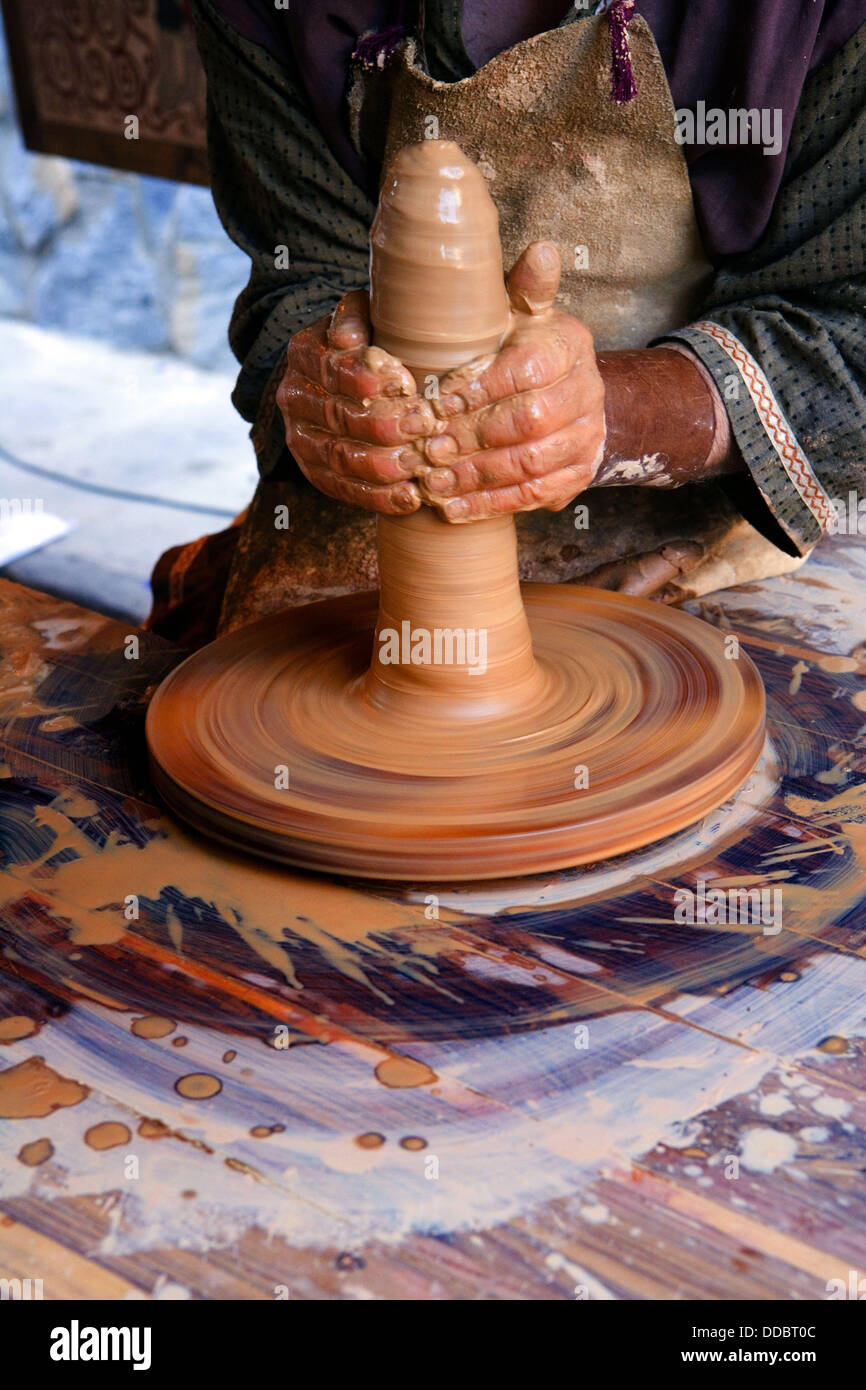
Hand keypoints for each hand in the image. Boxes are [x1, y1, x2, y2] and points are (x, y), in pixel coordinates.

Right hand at [276, 290, 434, 513]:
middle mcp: (295, 396)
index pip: (333, 368)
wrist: (346, 376)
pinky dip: (377, 498)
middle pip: (338, 416)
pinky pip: (343, 489)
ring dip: (384, 466)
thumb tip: (348, 337)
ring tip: (420, 464)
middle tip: (425, 426)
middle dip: (385, 425)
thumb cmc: (373, 339)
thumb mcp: (366, 313)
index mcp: (305, 352)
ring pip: (339, 457)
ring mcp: (301, 438)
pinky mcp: (315, 471)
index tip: (407, 384)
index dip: (369, 379)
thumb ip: (358, 315)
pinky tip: (409, 498)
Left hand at [417, 242, 605, 521]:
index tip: (435, 400)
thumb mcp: (522, 312)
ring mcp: (585, 439)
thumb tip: (541, 251)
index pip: (526, 369)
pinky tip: (451, 507)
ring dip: (475, 476)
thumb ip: (522, 288)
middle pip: (529, 422)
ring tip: (432, 479)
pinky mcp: (576, 477)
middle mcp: (586, 393)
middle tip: (426, 446)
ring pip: (530, 465)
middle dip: (472, 437)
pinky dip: (488, 505)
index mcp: (570, 346)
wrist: (567, 395)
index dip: (479, 388)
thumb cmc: (525, 349)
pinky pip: (533, 497)